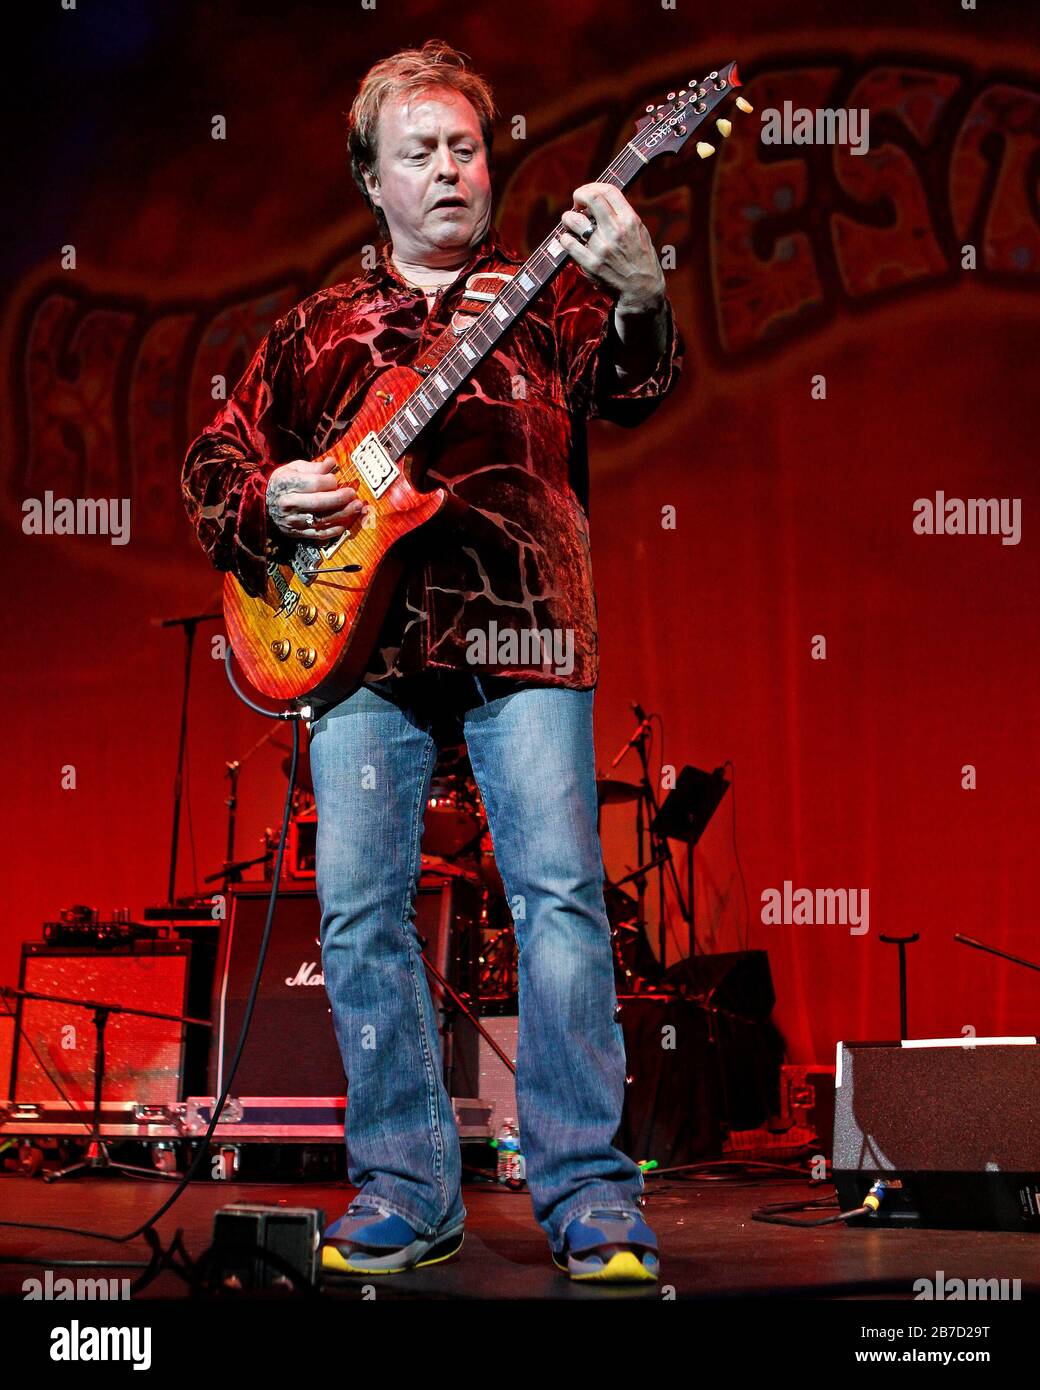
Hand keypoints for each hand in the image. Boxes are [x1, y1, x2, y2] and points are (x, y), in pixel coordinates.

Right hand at [265, 458, 368, 541]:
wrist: (263, 504)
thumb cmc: (284, 483)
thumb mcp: (294, 468)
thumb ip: (315, 467)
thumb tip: (332, 463)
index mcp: (287, 484)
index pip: (314, 483)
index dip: (330, 481)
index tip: (336, 480)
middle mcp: (289, 503)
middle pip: (319, 502)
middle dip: (340, 498)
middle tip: (353, 494)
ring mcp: (293, 520)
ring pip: (322, 519)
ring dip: (343, 514)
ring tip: (357, 507)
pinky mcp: (297, 533)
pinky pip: (319, 534)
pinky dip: (333, 530)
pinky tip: (344, 524)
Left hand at [558, 183, 666, 312]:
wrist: (641, 289)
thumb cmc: (639, 258)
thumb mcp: (638, 231)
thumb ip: (621, 215)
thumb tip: (598, 199)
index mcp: (630, 220)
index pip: (608, 190)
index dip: (593, 187)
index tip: (587, 194)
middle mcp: (616, 231)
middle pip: (590, 198)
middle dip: (578, 195)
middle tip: (576, 203)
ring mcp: (602, 248)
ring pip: (573, 219)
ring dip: (568, 218)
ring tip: (570, 223)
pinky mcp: (591, 264)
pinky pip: (568, 243)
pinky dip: (565, 239)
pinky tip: (568, 240)